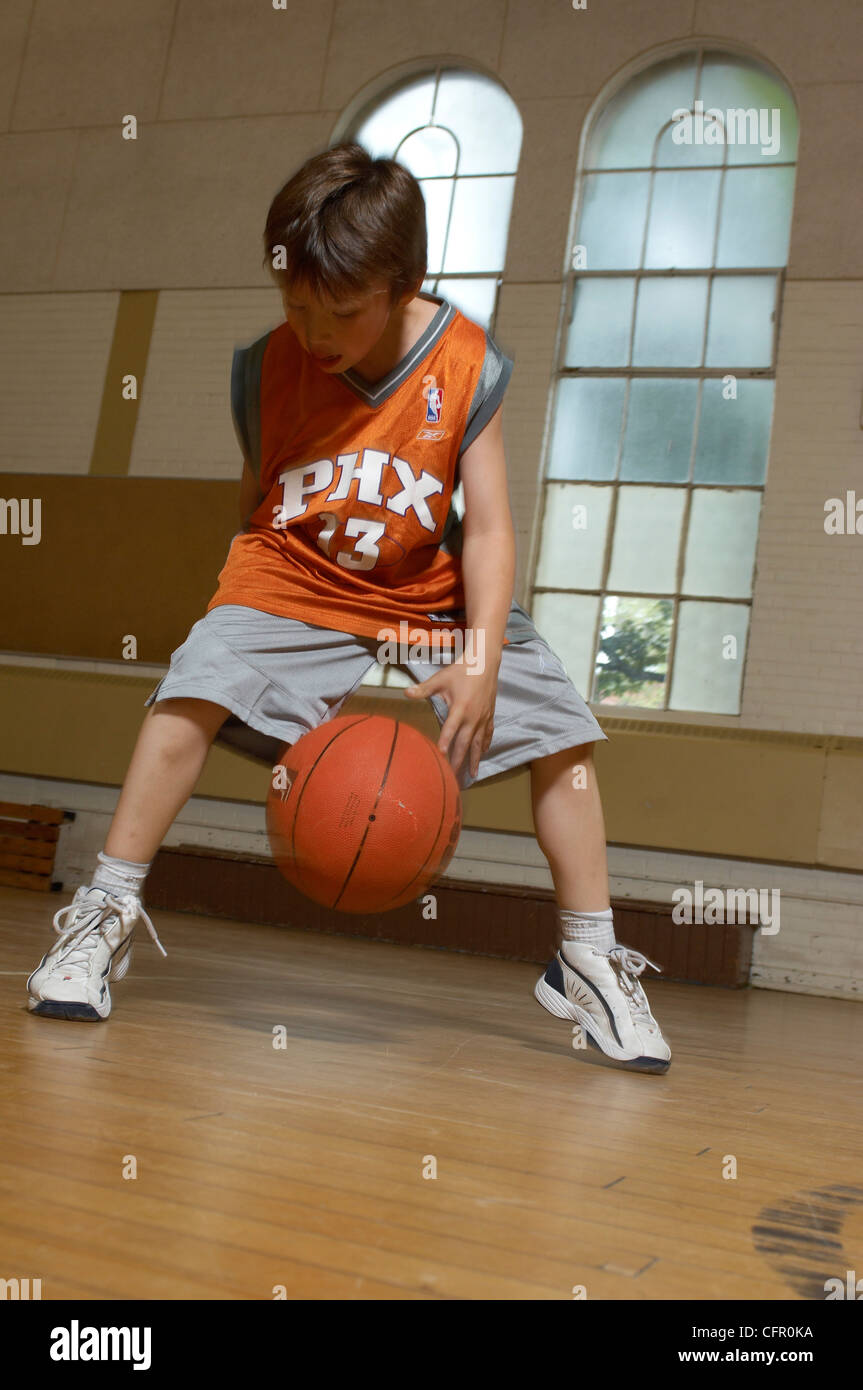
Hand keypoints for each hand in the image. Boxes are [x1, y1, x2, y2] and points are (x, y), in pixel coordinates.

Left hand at [403, 654, 499, 778]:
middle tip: (453, 776)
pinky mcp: (490, 716)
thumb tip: (405, 692)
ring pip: (479, 743)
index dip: (445, 742)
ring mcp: (483, 718)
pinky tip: (482, 754)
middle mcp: (473, 716)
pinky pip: (489, 734)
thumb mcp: (441, 678)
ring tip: (471, 775)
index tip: (440, 756)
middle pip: (465, 743)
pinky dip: (485, 746)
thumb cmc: (462, 670)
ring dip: (474, 760)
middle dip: (458, 760)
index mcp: (460, 708)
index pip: (451, 729)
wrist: (485, 663)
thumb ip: (423, 688)